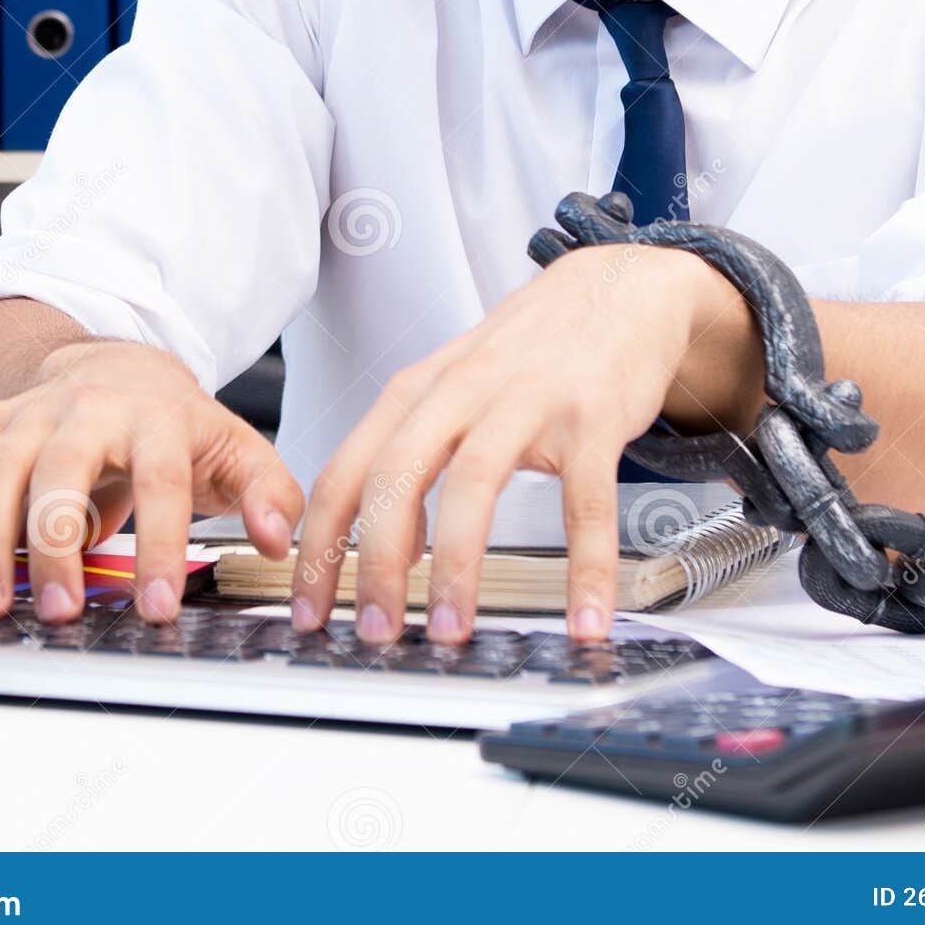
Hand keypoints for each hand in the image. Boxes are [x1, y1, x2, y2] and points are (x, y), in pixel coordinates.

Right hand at [0, 341, 304, 624]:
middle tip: (61, 613)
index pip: (160, 478)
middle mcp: (88, 408)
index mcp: (158, 414)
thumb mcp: (236, 449)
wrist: (117, 365)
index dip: (160, 544)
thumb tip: (279, 542)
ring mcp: (30, 415)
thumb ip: (268, 494)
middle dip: (58, 544)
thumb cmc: (177, 423)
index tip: (158, 608)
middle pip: (62, 467)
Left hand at [293, 243, 756, 644]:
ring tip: (449, 630)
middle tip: (372, 634)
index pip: (346, 470)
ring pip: (473, 485)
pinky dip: (585, 568)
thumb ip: (414, 452)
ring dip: (454, 566)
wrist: (618, 289)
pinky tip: (585, 619)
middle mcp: (464, 391)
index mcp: (419, 390)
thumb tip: (386, 547)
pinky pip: (586, 504)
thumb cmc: (531, 351)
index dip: (318, 546)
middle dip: (373, 563)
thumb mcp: (455, 386)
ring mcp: (529, 401)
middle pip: (396, 475)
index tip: (307, 610)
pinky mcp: (593, 419)